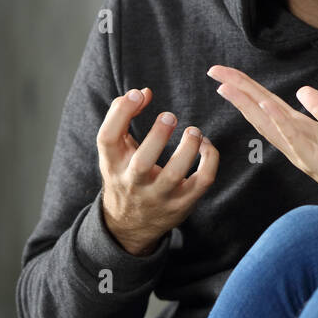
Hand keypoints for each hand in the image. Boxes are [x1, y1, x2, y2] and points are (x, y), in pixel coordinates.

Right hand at [96, 87, 218, 255]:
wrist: (130, 225)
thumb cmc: (126, 176)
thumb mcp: (116, 151)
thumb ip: (123, 118)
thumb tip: (144, 92)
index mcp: (113, 165)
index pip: (107, 139)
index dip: (120, 113)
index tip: (137, 94)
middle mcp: (133, 182)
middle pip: (142, 162)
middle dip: (158, 137)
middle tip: (170, 116)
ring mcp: (159, 196)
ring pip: (175, 174)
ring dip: (188, 149)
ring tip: (193, 131)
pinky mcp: (182, 203)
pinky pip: (202, 182)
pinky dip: (210, 160)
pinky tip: (206, 146)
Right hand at [207, 65, 317, 216]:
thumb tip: (302, 90)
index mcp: (297, 129)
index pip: (266, 103)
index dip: (247, 87)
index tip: (226, 72)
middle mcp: (292, 139)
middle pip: (259, 110)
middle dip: (238, 90)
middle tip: (214, 71)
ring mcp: (299, 149)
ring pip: (268, 124)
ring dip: (248, 104)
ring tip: (228, 87)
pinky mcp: (312, 159)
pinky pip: (292, 138)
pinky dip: (279, 121)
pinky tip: (266, 106)